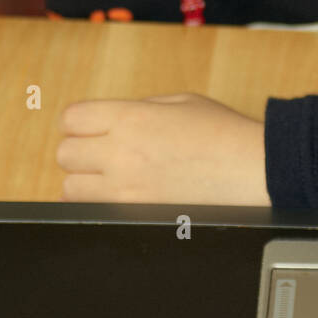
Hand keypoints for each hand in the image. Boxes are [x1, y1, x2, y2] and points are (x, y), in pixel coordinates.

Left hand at [56, 92, 270, 205]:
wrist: (253, 171)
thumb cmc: (224, 134)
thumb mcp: (178, 102)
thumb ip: (137, 109)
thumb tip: (110, 120)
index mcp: (130, 117)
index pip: (71, 118)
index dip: (78, 122)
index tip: (89, 127)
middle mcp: (121, 153)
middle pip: (64, 154)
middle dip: (79, 151)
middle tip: (99, 152)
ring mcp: (126, 189)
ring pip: (70, 189)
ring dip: (84, 182)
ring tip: (108, 178)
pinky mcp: (136, 215)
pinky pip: (94, 212)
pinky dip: (99, 205)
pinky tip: (121, 197)